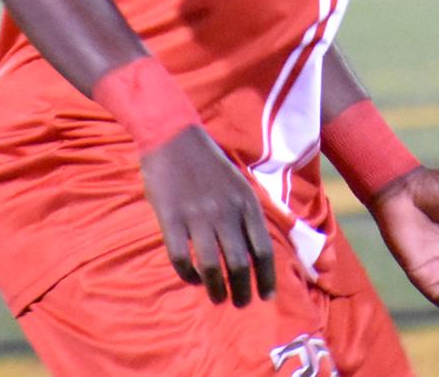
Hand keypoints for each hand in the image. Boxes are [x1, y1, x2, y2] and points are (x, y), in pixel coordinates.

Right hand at [139, 125, 277, 307]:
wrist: (173, 135)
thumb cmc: (208, 162)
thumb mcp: (239, 184)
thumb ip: (247, 214)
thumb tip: (256, 251)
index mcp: (246, 203)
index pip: (263, 251)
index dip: (266, 278)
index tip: (266, 297)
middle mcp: (226, 212)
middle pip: (240, 264)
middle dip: (242, 290)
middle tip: (239, 303)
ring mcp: (198, 216)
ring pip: (213, 267)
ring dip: (217, 289)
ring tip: (218, 298)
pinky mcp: (171, 218)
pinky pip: (182, 258)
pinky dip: (189, 275)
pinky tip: (193, 278)